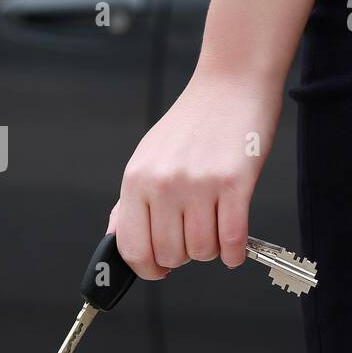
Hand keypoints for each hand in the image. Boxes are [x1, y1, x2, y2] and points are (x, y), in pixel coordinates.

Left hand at [109, 69, 281, 279]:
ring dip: (210, 252)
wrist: (230, 83)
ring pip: (202, 252)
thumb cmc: (192, 122)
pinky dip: (234, 253)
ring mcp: (199, 184)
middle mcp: (163, 183)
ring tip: (213, 231)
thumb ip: (131, 200)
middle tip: (192, 240)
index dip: (146, 269)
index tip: (158, 269)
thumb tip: (116, 236)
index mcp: (137, 179)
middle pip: (169, 255)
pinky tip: (233, 247)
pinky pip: (232, 240)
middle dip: (182, 258)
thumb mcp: (149, 156)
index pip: (132, 247)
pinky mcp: (235, 183)